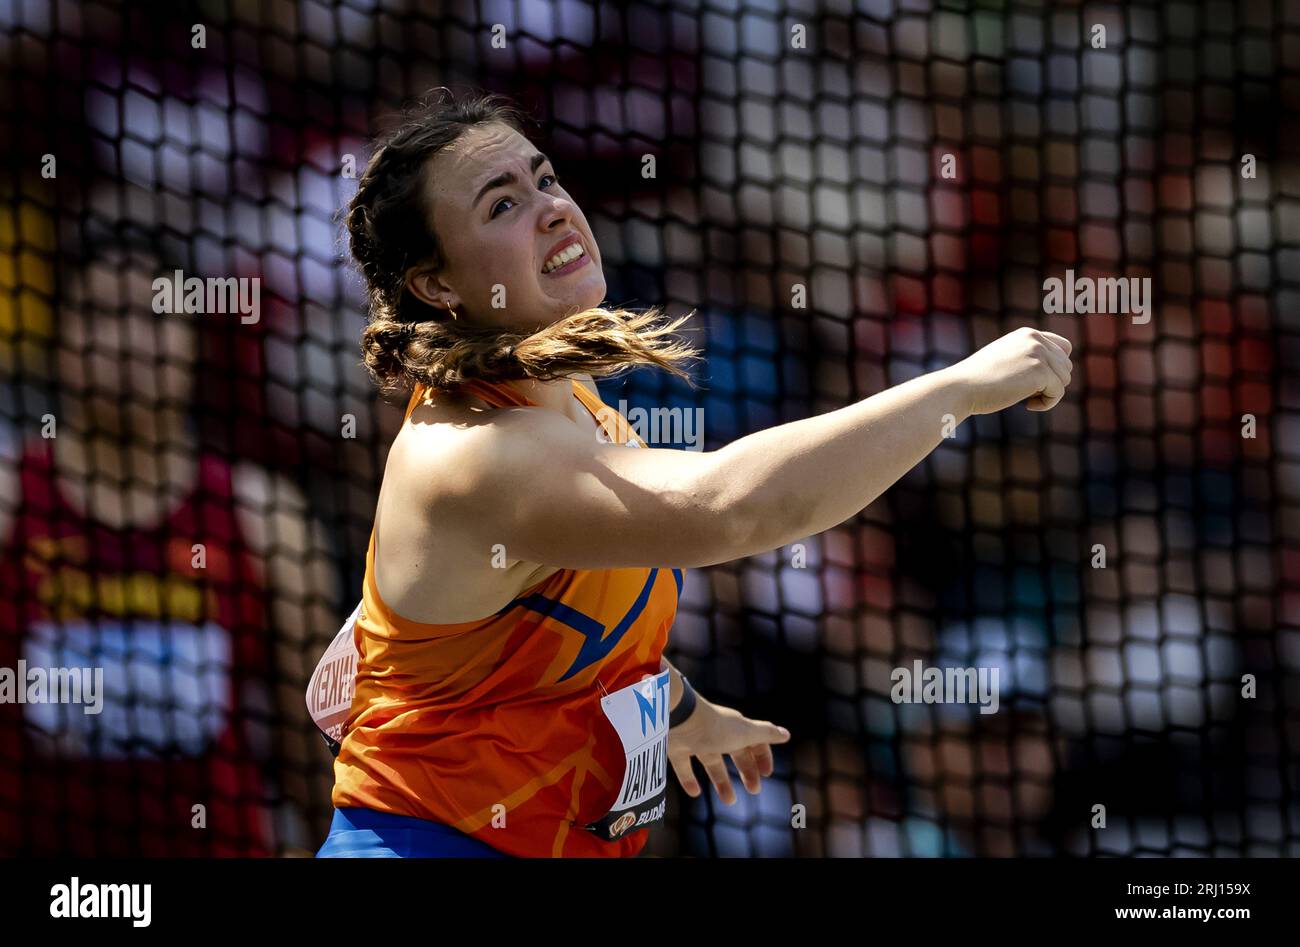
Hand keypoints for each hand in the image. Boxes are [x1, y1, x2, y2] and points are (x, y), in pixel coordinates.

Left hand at [667, 698, 789, 803]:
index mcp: (735, 727)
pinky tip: (695, 793)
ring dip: (722, 781)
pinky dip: (689, 780)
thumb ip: (765, 734)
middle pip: (735, 752)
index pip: (753, 741)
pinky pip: (684, 766)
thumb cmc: (715, 726)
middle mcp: (717, 733)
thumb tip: (786, 735)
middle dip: (747, 770)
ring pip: (712, 762)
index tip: (766, 774)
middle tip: (755, 789)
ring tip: (730, 801)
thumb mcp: (745, 733)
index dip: (762, 756)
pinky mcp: (678, 748)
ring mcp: (696, 740)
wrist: (678, 719)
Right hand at [944, 327, 1072, 414]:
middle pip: (1066, 365)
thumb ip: (1027, 359)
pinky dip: (1046, 403)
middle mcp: (1035, 339)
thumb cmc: (977, 380)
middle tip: (1027, 394)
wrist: (961, 387)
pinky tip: (1027, 405)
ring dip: (1048, 394)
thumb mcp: (1004, 361)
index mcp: (1027, 334)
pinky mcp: (1040, 371)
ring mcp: (1039, 353)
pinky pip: (1058, 392)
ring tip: (1026, 400)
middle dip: (1051, 383)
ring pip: (1064, 379)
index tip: (1036, 383)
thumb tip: (1052, 375)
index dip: (1055, 368)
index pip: (1063, 347)